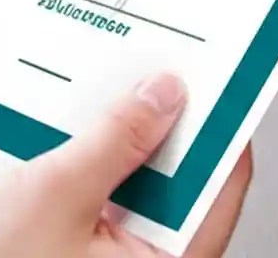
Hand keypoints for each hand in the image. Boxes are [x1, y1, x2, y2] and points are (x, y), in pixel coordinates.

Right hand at [0, 74, 251, 257]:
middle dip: (162, 125)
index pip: (222, 182)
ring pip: (141, 190)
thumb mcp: (55, 193)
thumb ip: (116, 139)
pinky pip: (107, 202)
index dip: (215, 121)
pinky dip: (94, 166)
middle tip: (145, 75)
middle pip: (184, 183)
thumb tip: (161, 96)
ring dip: (121, 144)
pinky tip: (70, 138)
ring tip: (99, 105)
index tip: (203, 75)